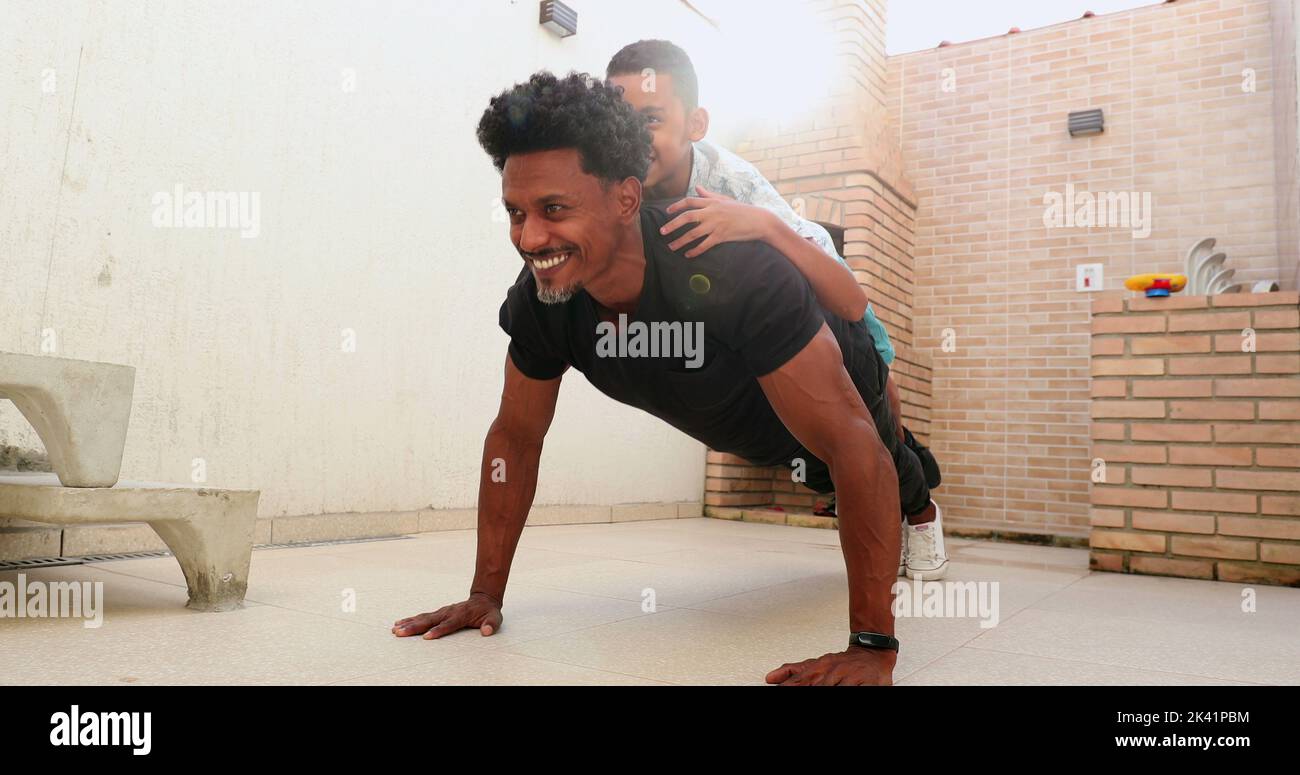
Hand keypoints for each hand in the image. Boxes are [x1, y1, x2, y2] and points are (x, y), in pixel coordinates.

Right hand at [391, 592, 502, 639]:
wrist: (483, 599)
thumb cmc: (488, 612)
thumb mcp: (495, 618)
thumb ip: (491, 624)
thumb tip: (486, 631)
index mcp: (462, 615)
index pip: (448, 624)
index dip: (438, 631)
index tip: (426, 637)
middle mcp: (449, 612)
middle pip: (430, 620)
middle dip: (414, 627)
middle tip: (400, 632)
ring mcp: (442, 612)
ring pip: (423, 618)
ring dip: (408, 623)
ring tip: (395, 629)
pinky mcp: (438, 613)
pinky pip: (422, 617)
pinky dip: (410, 620)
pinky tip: (398, 623)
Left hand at [661, 186, 775, 257]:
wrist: (759, 220)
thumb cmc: (742, 209)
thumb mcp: (724, 199)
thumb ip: (709, 194)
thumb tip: (697, 187)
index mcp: (712, 202)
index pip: (689, 202)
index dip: (676, 206)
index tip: (666, 211)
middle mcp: (711, 212)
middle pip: (686, 217)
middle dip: (672, 225)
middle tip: (662, 232)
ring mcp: (716, 224)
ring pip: (693, 234)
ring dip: (680, 241)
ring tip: (671, 247)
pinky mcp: (722, 236)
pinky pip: (704, 245)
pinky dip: (695, 251)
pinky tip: (688, 255)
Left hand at [765, 645, 895, 685]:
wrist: (871, 653)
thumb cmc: (843, 663)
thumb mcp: (815, 663)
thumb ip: (793, 671)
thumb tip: (771, 678)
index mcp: (818, 668)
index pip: (798, 682)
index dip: (789, 688)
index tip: (779, 690)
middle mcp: (833, 672)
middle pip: (816, 687)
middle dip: (809, 690)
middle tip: (798, 694)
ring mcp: (849, 678)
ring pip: (834, 689)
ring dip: (827, 689)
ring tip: (824, 688)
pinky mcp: (866, 684)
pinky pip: (853, 690)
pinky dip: (845, 690)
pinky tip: (842, 690)